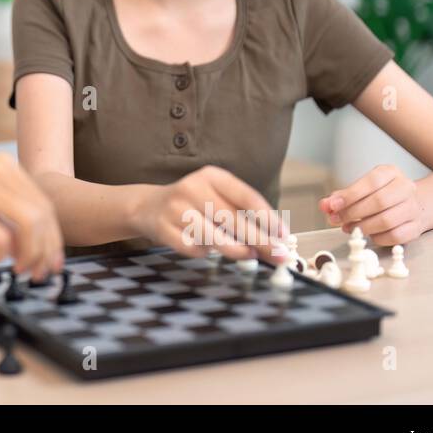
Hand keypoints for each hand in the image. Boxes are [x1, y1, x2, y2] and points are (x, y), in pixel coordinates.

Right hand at [0, 152, 63, 279]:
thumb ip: (2, 208)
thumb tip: (30, 240)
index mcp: (1, 163)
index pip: (43, 202)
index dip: (53, 236)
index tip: (51, 260)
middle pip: (42, 214)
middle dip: (46, 249)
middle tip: (40, 272)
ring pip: (29, 225)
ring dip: (30, 254)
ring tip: (18, 270)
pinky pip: (1, 238)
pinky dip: (2, 257)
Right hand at [127, 165, 288, 262]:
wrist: (148, 206)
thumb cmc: (194, 204)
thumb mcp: (216, 197)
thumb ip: (242, 214)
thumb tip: (276, 240)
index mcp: (212, 176)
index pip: (246, 196)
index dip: (268, 218)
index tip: (284, 236)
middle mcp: (193, 188)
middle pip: (233, 219)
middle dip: (260, 240)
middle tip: (278, 255)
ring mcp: (175, 208)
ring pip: (213, 235)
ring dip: (236, 250)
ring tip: (250, 256)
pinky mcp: (163, 228)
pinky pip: (192, 248)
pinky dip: (205, 253)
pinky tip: (210, 251)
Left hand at [320, 164, 425, 245]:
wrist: (412, 204)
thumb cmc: (380, 195)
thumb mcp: (361, 189)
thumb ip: (342, 196)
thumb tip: (325, 205)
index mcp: (391, 173)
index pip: (371, 182)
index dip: (350, 195)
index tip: (333, 205)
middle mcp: (406, 188)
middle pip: (379, 202)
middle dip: (353, 213)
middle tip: (336, 219)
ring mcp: (413, 208)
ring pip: (387, 221)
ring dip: (363, 227)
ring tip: (348, 228)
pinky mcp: (416, 227)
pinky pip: (395, 236)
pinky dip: (377, 238)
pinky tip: (368, 234)